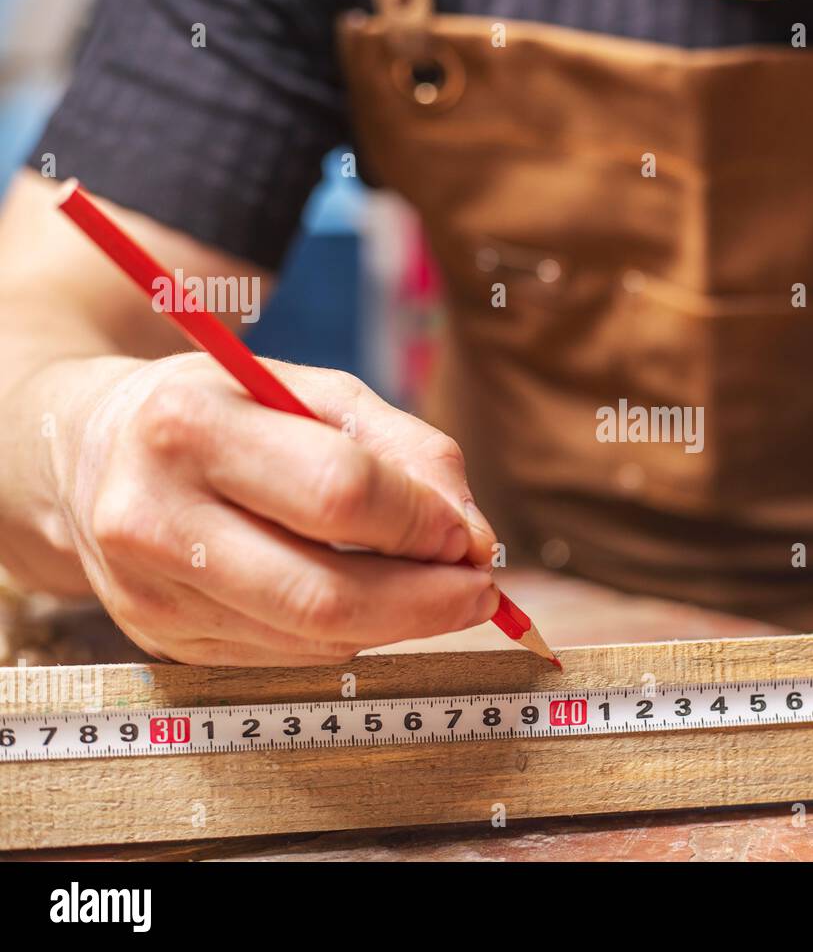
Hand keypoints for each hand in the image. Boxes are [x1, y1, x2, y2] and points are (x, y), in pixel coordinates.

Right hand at [52, 352, 499, 664]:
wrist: (90, 449)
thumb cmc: (229, 410)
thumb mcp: (318, 394)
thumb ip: (410, 453)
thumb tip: (477, 540)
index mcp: (189, 427)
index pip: (337, 494)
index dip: (423, 522)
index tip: (470, 534)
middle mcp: (153, 518)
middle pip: (325, 596)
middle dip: (429, 602)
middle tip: (482, 589)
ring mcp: (149, 593)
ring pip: (313, 641)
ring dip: (398, 622)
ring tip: (431, 588)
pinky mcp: (162, 640)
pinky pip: (290, 657)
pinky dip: (349, 635)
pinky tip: (362, 598)